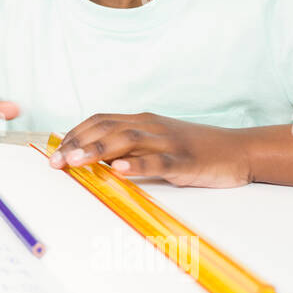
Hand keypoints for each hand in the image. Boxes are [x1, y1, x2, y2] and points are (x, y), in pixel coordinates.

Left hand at [49, 113, 251, 187]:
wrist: (238, 150)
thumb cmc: (194, 149)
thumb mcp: (157, 143)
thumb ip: (129, 147)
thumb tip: (93, 158)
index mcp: (142, 121)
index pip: (99, 122)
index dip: (74, 134)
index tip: (54, 151)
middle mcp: (151, 127)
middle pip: (107, 129)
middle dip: (77, 144)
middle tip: (55, 162)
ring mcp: (167, 142)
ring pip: (127, 141)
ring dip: (97, 150)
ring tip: (76, 162)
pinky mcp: (184, 161)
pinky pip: (157, 161)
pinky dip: (136, 165)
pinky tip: (119, 171)